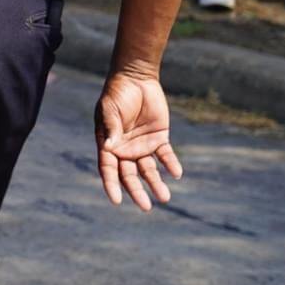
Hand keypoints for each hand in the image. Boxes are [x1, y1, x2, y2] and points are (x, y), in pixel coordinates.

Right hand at [94, 72, 181, 210]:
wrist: (136, 78)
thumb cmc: (117, 93)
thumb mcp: (110, 109)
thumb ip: (111, 128)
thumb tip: (109, 148)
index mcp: (108, 143)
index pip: (108, 168)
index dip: (111, 183)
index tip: (116, 200)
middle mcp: (125, 148)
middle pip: (130, 174)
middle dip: (137, 190)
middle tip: (145, 206)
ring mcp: (142, 145)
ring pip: (149, 170)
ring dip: (156, 183)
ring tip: (165, 198)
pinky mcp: (159, 138)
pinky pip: (166, 155)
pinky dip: (171, 164)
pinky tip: (176, 173)